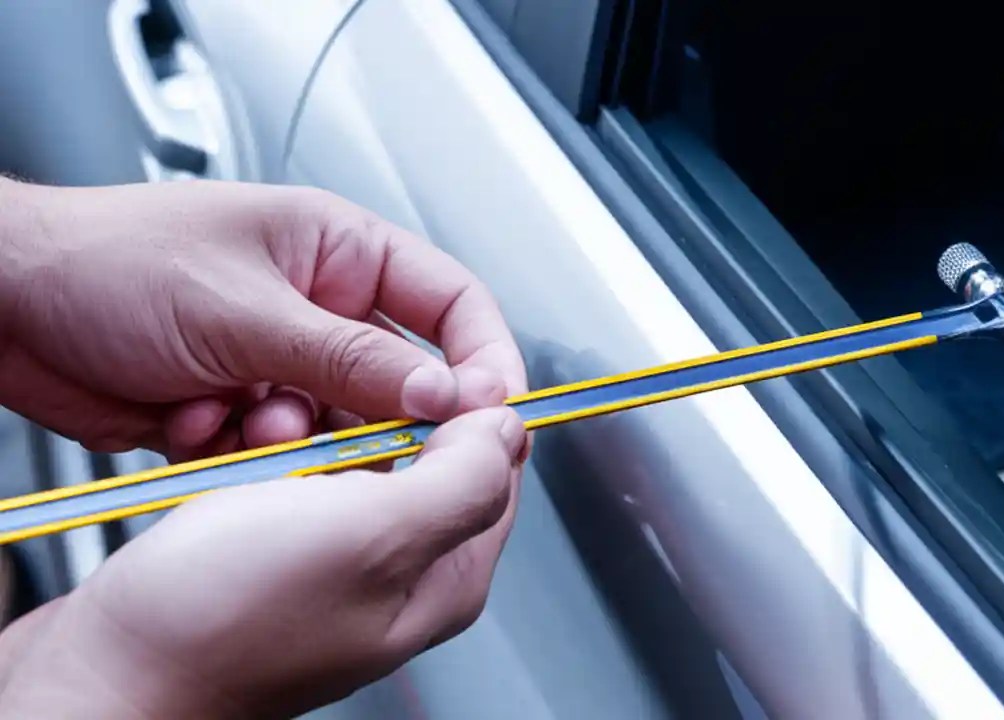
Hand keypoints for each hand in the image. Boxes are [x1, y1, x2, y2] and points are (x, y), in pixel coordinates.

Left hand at [0, 178, 526, 459]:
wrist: (5, 307)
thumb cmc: (108, 261)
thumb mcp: (247, 311)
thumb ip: (352, 362)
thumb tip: (443, 395)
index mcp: (340, 254)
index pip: (450, 304)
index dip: (481, 359)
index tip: (492, 414)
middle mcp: (320, 310)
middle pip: (399, 381)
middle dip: (376, 419)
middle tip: (363, 444)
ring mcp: (279, 364)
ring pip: (338, 430)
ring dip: (295, 440)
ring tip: (244, 419)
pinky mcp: (238, 412)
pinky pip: (279, 455)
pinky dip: (241, 453)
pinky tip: (192, 420)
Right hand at [0, 407, 524, 717]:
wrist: (105, 673)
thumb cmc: (225, 618)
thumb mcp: (372, 535)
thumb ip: (460, 481)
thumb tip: (509, 428)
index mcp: (446, 576)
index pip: (497, 467)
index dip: (470, 406)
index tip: (425, 369)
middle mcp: (399, 571)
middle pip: (421, 453)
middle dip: (374, 412)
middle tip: (324, 409)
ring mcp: (334, 562)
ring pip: (350, 454)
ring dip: (315, 427)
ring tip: (269, 433)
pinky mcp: (274, 549)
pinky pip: (293, 473)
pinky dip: (270, 451)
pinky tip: (238, 454)